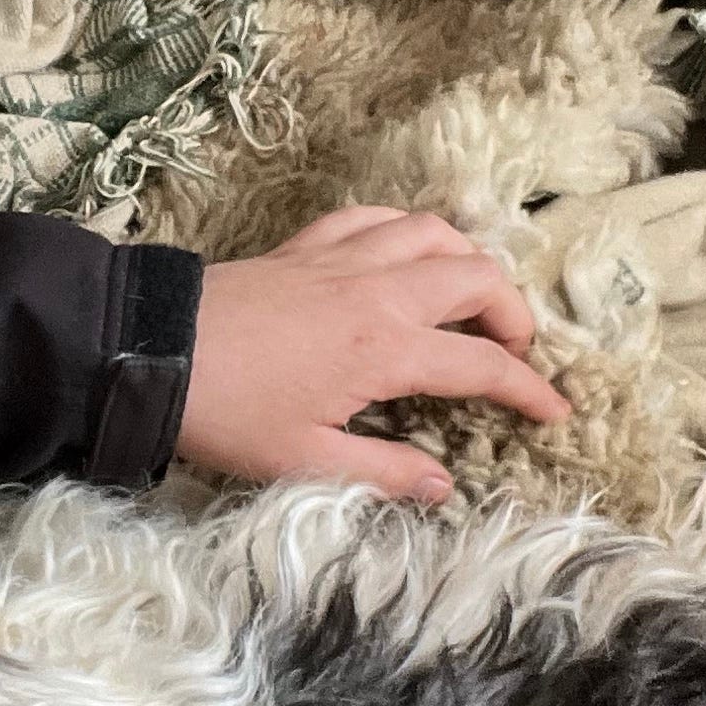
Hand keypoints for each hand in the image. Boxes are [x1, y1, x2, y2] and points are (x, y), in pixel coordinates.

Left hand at [178, 206, 570, 501]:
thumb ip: (383, 471)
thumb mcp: (305, 462)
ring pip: (434, 234)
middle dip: (512, 315)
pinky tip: (406, 254)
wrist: (150, 351)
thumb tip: (443, 487)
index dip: (528, 391)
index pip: (481, 367)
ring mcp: (343, 258)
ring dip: (468, 262)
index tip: (555, 413)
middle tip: (511, 355)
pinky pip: (376, 217)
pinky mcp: (308, 243)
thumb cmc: (227, 413)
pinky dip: (406, 231)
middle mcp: (378, 291)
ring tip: (472, 301)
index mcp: (385, 350)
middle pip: (476, 279)